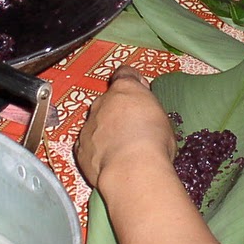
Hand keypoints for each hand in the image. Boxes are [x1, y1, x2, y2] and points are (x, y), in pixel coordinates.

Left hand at [75, 65, 177, 190]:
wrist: (132, 170)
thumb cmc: (154, 143)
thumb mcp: (163, 119)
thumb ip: (148, 110)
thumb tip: (147, 115)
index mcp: (125, 89)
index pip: (125, 74)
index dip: (132, 81)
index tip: (139, 91)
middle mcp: (102, 102)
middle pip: (108, 100)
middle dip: (118, 111)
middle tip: (134, 128)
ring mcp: (88, 125)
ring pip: (96, 123)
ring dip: (106, 131)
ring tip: (123, 149)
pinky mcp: (80, 147)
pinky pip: (88, 144)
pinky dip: (96, 150)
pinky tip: (110, 161)